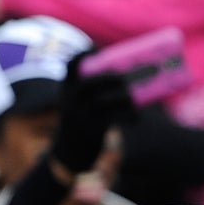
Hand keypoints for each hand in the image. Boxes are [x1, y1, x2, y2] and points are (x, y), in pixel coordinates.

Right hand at [50, 55, 135, 175]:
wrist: (69, 154)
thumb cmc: (81, 123)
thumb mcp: (78, 104)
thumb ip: (93, 91)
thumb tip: (129, 79)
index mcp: (66, 89)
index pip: (70, 66)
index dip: (84, 54)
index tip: (99, 50)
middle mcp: (70, 100)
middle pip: (90, 84)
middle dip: (108, 78)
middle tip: (123, 79)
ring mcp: (80, 116)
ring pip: (104, 103)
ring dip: (123, 98)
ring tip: (133, 99)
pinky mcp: (92, 131)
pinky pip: (114, 119)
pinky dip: (129, 116)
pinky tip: (137, 117)